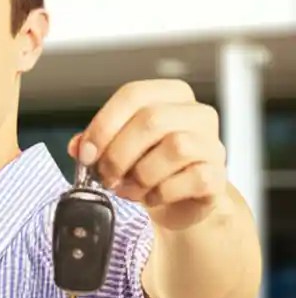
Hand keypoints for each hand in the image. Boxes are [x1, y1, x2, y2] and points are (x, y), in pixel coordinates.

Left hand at [69, 79, 228, 229]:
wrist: (180, 203)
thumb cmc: (148, 168)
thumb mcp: (118, 150)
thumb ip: (97, 142)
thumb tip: (79, 146)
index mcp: (169, 96)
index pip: (133, 94)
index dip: (104, 125)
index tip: (87, 154)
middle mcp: (196, 113)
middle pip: (152, 119)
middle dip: (118, 154)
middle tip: (105, 177)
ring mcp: (212, 143)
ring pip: (176, 147)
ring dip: (141, 175)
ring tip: (128, 189)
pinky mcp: (218, 175)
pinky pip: (193, 178)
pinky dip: (163, 192)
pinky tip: (151, 197)